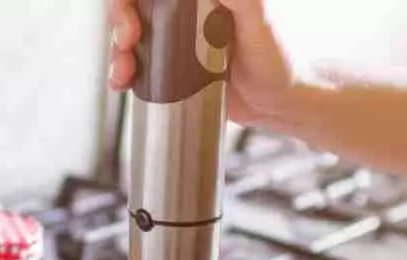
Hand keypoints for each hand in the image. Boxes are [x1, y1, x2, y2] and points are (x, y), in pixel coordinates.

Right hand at [108, 0, 298, 127]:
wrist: (288, 103)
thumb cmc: (285, 57)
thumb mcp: (259, 16)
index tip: (134, 20)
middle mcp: (191, 8)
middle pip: (137, 4)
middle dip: (120, 19)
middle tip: (128, 44)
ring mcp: (181, 37)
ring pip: (133, 31)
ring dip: (118, 49)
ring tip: (125, 73)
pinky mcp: (178, 66)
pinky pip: (142, 61)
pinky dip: (125, 69)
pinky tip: (124, 82)